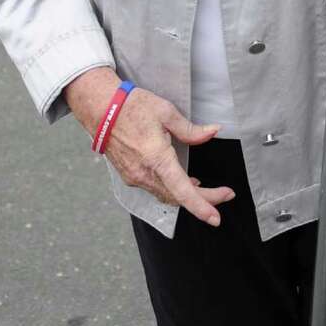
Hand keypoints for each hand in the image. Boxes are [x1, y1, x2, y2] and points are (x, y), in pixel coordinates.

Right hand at [64, 68, 233, 226]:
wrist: (100, 110)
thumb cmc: (133, 107)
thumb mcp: (167, 112)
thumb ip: (191, 130)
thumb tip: (213, 132)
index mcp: (157, 159)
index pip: (182, 191)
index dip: (201, 206)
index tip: (216, 218)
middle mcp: (144, 174)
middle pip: (178, 197)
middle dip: (203, 200)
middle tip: (224, 195)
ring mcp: (135, 178)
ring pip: (166, 195)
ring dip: (187, 195)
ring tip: (207, 190)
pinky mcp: (129, 176)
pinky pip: (155, 189)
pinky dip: (172, 189)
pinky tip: (183, 181)